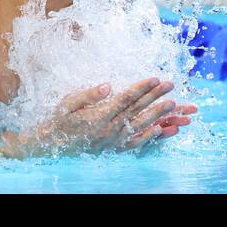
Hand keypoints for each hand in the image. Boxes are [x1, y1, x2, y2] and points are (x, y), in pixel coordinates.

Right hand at [4, 78, 196, 156]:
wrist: (51, 146)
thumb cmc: (59, 120)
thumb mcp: (68, 103)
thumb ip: (89, 95)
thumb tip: (108, 85)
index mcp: (99, 116)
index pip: (126, 99)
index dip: (142, 87)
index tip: (155, 77)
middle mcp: (109, 129)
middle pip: (137, 110)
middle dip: (155, 96)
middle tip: (171, 85)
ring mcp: (113, 141)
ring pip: (141, 126)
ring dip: (159, 115)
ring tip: (175, 104)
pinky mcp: (113, 149)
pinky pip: (135, 144)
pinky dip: (150, 138)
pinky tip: (163, 131)